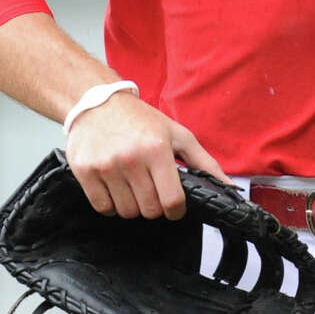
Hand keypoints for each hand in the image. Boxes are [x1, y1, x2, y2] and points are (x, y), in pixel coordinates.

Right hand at [65, 91, 230, 220]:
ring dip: (132, 204)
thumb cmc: (140, 119)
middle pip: (149, 210)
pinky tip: (114, 185)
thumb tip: (229, 188)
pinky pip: (103, 208)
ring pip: (126, 212)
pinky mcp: (84, 172)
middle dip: (154, 205)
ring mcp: (106, 166)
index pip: (171, 201)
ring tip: (132, 182)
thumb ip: (204, 163)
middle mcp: (130, 159)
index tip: (173, 205)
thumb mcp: (177, 134)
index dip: (176, 209)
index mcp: (156, 149)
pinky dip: (111, 204)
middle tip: (150, 187)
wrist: (97, 101)